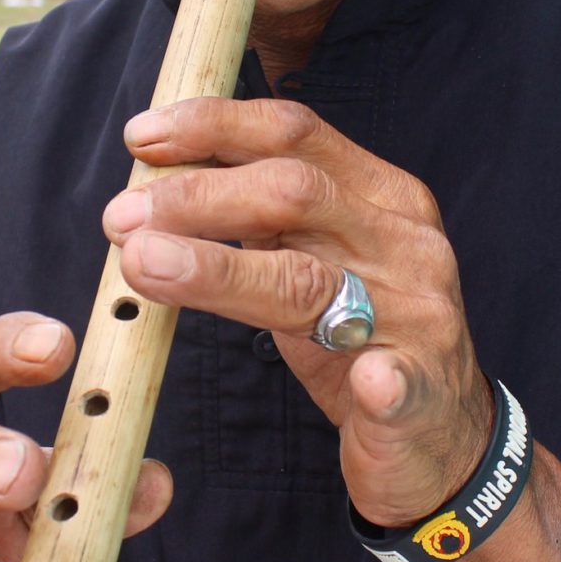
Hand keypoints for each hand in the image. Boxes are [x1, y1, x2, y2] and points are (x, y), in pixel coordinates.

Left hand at [101, 99, 494, 526]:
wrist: (441, 434)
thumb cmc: (359, 334)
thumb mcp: (311, 256)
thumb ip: (256, 215)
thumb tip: (158, 178)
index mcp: (380, 196)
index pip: (295, 134)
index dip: (214, 127)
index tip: (140, 136)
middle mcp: (405, 243)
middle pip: (295, 194)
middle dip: (197, 197)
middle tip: (120, 216)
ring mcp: (419, 318)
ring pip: (316, 282)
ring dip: (223, 270)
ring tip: (144, 263)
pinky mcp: (421, 395)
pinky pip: (399, 381)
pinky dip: (378, 380)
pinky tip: (360, 382)